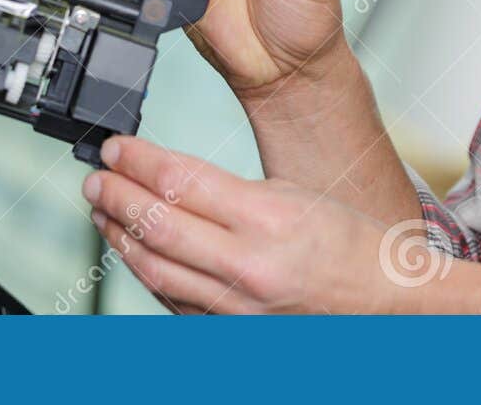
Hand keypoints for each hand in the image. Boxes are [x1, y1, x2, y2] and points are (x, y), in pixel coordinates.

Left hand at [82, 136, 408, 313]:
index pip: (180, 180)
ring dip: (120, 237)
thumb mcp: (292, 193)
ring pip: (155, 268)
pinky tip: (135, 253)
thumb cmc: (348, 245)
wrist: (386, 302)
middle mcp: (248, 266)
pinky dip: (148, 274)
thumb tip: (168, 177)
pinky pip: (175, 301)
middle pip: (158, 223)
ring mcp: (237, 306)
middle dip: (116, 196)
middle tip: (95, 178)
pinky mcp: (232, 332)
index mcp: (267, 217)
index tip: (115, 148)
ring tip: (103, 212)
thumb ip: (227, 190)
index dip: (137, 160)